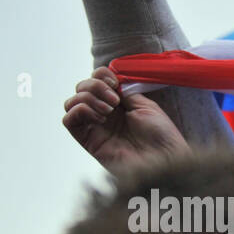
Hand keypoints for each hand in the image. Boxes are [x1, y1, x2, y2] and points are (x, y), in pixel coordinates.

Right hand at [63, 67, 190, 172]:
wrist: (164, 158)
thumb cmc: (161, 135)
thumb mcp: (145, 105)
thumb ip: (124, 92)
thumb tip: (110, 82)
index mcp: (118, 104)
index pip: (95, 80)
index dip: (100, 75)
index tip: (115, 83)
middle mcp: (103, 114)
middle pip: (80, 88)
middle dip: (94, 86)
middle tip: (115, 101)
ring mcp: (94, 127)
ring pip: (71, 102)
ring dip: (88, 99)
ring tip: (109, 111)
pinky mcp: (88, 141)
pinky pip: (68, 120)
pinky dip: (80, 111)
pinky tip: (100, 118)